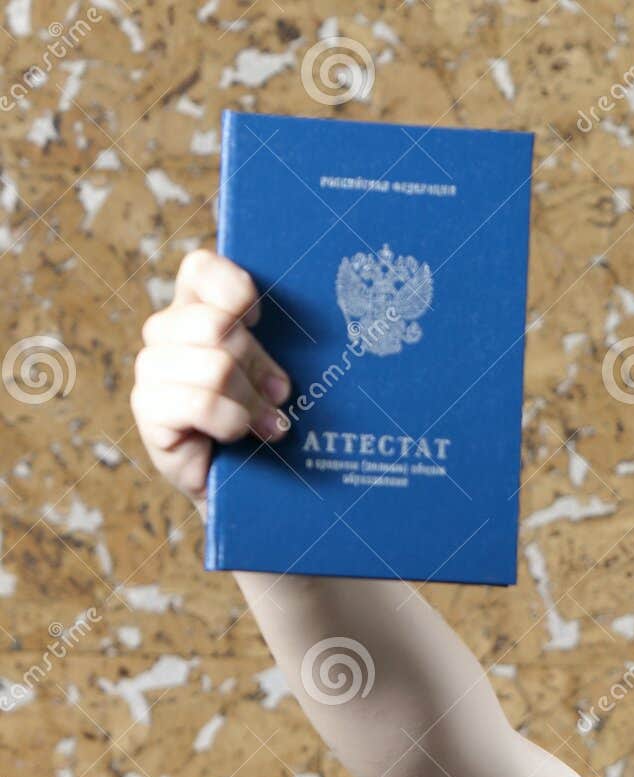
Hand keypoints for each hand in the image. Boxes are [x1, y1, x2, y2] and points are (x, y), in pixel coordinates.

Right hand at [130, 248, 292, 515]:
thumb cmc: (277, 425)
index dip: (235, 290)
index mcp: (198, 311)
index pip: (201, 269)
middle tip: (279, 395)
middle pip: (215, 324)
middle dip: (257, 363)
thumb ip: (285, 343)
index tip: (262, 320)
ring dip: (249, 400)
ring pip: (213, 365)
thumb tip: (326, 333)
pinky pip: (196, 402)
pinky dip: (230, 420)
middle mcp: (167, 335)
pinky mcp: (149, 413)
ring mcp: (153, 373)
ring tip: (268, 424)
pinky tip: (242, 435)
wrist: (260, 491)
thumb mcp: (284, 376)